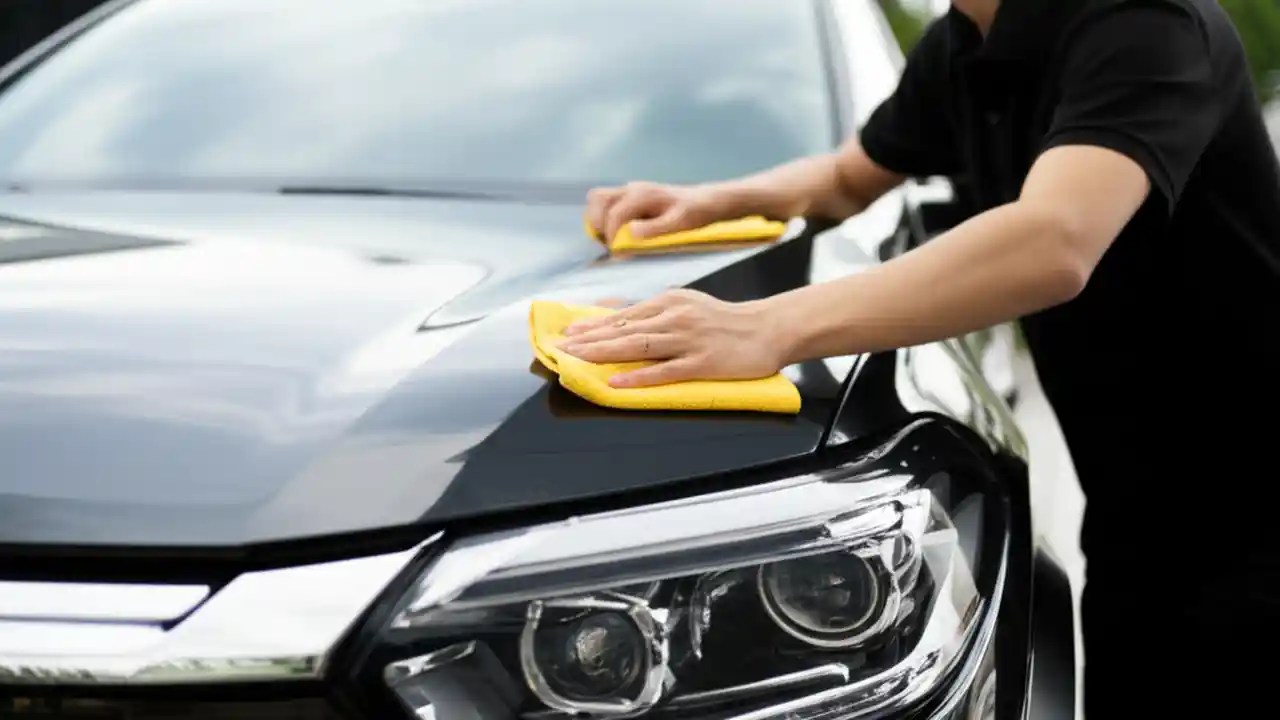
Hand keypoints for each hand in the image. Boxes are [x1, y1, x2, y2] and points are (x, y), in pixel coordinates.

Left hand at [558, 289, 788, 387]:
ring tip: (577, 361)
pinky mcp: (702, 362)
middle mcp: (675, 317)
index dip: (592, 327)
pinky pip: (665, 371)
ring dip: (604, 354)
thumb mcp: (687, 305)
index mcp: (669, 302)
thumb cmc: (725, 321)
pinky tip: (617, 381)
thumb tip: (619, 319)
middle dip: (588, 341)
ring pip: (638, 347)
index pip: (623, 316)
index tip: (567, 335)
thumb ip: (655, 313)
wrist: (767, 328)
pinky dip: (639, 376)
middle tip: (560, 350)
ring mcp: (688, 340)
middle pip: (624, 330)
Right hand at [585, 181, 725, 245]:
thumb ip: (655, 228)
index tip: (617, 253)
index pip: (614, 214)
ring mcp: (630, 190)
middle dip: (598, 224)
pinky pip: (606, 203)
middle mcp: (632, 189)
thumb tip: (630, 234)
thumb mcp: (679, 223)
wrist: (704, 201)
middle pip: (597, 199)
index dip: (612, 236)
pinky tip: (618, 233)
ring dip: (598, 220)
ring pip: (598, 199)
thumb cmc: (694, 213)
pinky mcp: (630, 196)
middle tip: (611, 244)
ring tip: (610, 239)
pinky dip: (604, 218)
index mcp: (642, 195)